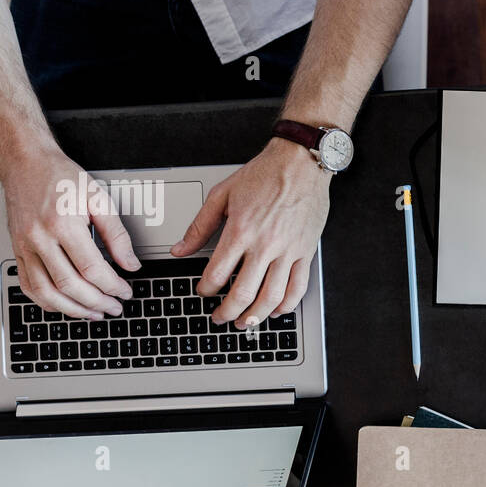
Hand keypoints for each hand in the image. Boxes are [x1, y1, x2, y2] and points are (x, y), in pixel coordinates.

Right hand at [2, 149, 139, 318]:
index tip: (125, 292)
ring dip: (73, 309)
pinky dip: (47, 302)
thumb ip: (116, 234)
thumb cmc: (60, 177)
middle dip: (96, 302)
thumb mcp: (98, 198)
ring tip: (94, 313)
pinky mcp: (17, 251)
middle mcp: (40, 238)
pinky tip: (65, 305)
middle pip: (69, 285)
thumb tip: (130, 263)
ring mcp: (25, 247)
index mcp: (62, 224)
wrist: (24, 163)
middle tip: (114, 308)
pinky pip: (28, 286)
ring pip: (46, 292)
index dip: (112, 286)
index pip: (91, 269)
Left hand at [172, 138, 329, 328]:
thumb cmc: (264, 174)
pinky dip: (286, 305)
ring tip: (244, 323)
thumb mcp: (223, 194)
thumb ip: (199, 226)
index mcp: (241, 230)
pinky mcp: (305, 252)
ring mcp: (288, 251)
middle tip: (219, 317)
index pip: (217, 274)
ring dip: (256, 316)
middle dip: (227, 312)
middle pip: (243, 293)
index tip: (203, 292)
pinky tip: (276, 311)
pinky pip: (298, 287)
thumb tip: (179, 250)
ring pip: (272, 297)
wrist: (301, 163)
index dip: (205, 289)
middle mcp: (265, 245)